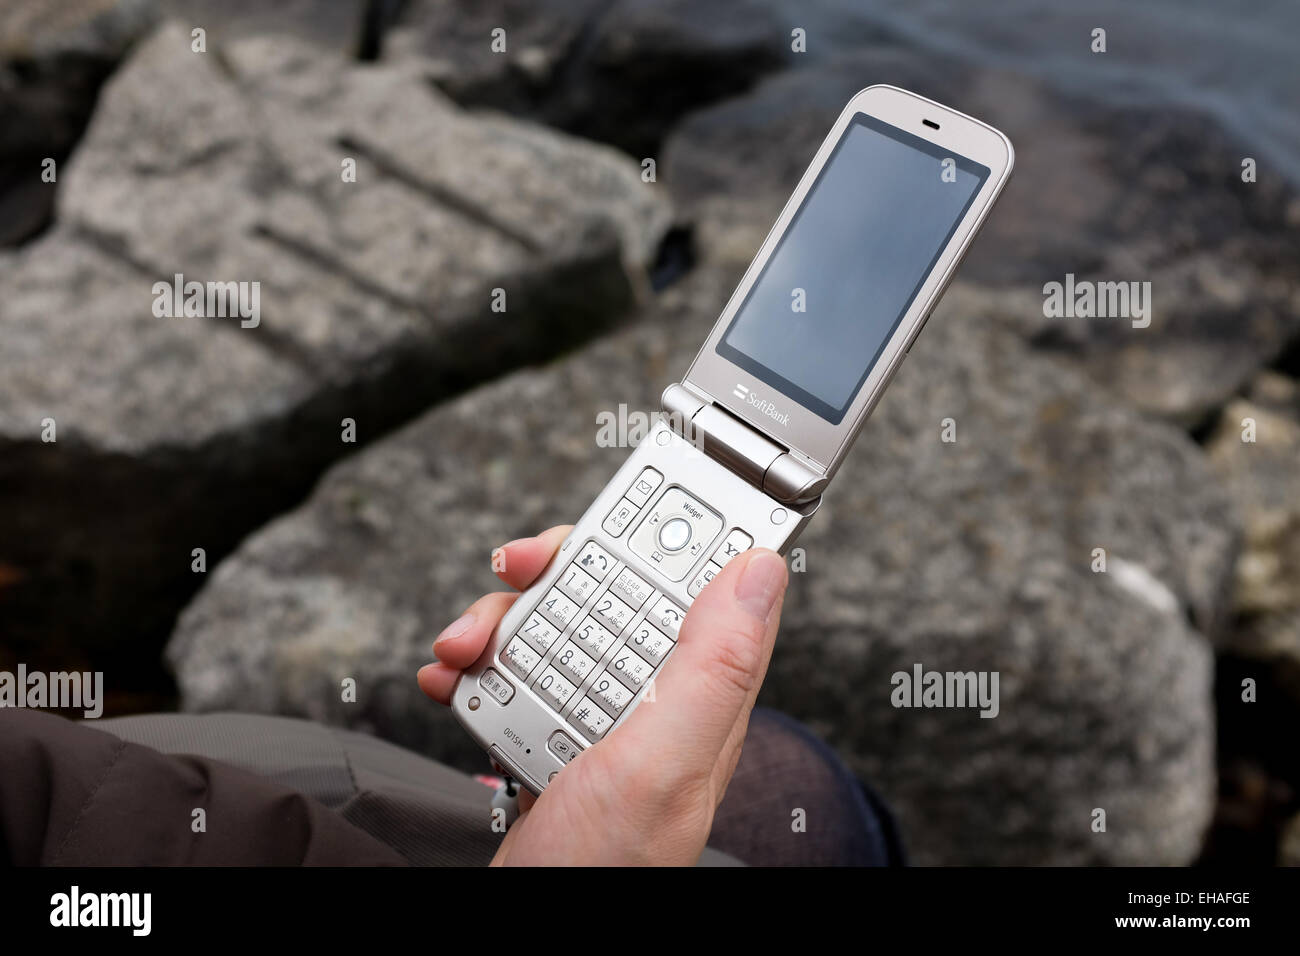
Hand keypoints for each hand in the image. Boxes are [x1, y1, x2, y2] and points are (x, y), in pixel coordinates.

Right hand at [417, 526, 788, 864]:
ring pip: (559, 624)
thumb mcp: (662, 762)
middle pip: (618, 591)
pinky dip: (478, 666)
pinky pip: (517, 672)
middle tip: (515, 571)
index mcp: (702, 698)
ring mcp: (602, 718)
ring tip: (464, 647)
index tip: (625, 506)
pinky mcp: (553, 736)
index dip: (670, 534)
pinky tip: (454, 678)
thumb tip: (762, 567)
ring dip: (502, 621)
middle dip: (558, 571)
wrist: (526, 930)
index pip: (707, 584)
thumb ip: (712, 667)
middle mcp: (657, 703)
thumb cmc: (602, 869)